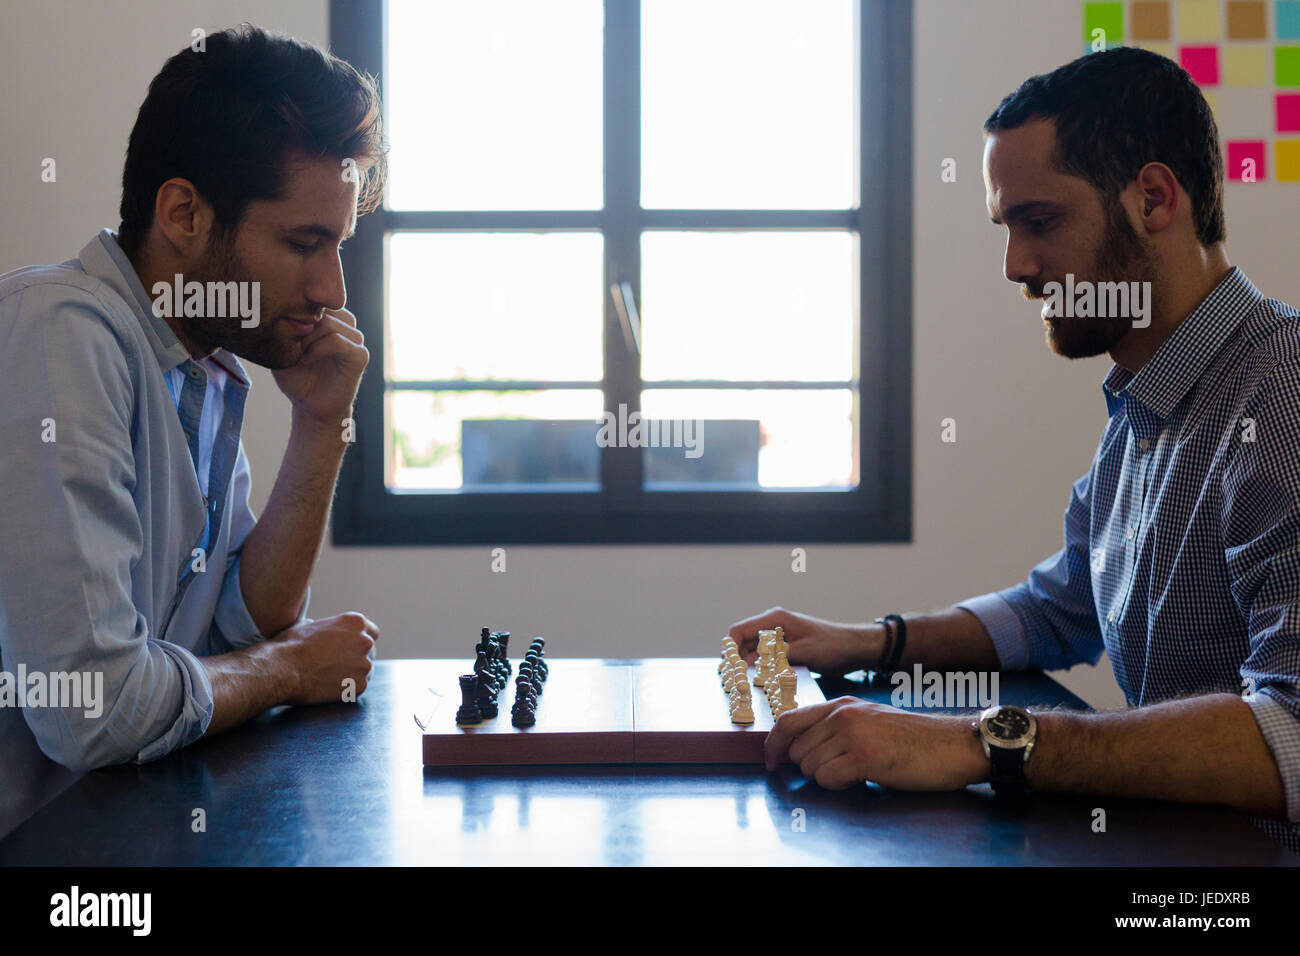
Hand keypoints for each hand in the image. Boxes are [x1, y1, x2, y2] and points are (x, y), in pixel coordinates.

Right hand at [267, 612, 378, 704]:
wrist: (282, 669)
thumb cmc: (289, 646)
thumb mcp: (308, 625)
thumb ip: (324, 627)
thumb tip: (318, 628)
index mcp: (355, 622)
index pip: (372, 632)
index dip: (360, 640)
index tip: (351, 648)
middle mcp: (365, 641)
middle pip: (370, 652)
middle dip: (357, 657)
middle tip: (337, 665)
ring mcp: (364, 664)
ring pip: (365, 670)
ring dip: (353, 673)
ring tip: (330, 676)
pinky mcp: (359, 686)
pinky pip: (358, 687)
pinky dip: (347, 688)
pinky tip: (329, 686)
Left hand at [271, 307, 368, 429]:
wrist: (310, 406)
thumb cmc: (296, 377)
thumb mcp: (282, 346)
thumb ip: (284, 325)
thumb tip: (274, 304)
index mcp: (331, 317)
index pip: (314, 298)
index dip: (295, 311)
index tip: (281, 331)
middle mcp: (346, 324)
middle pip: (321, 307)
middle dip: (300, 325)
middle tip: (289, 345)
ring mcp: (355, 339)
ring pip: (329, 323)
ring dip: (308, 338)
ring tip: (298, 354)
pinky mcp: (360, 355)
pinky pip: (337, 340)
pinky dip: (318, 349)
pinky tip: (306, 359)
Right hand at [727, 606, 878, 675]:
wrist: (855, 648)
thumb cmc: (833, 646)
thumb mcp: (804, 651)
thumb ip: (775, 656)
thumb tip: (748, 663)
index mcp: (774, 619)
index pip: (738, 631)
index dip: (730, 649)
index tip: (732, 669)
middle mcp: (772, 626)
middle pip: (742, 642)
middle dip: (738, 661)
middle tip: (738, 682)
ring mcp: (778, 638)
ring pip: (752, 652)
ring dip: (750, 667)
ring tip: (750, 685)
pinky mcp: (784, 649)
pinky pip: (765, 658)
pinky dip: (762, 669)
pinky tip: (765, 681)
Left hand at [764, 697, 988, 789]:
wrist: (952, 744)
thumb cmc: (913, 738)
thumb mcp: (868, 720)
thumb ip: (836, 727)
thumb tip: (802, 747)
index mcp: (840, 705)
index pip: (788, 721)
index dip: (773, 745)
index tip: (771, 762)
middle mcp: (842, 715)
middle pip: (796, 750)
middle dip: (809, 767)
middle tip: (837, 771)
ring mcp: (853, 735)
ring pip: (810, 767)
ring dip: (827, 778)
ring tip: (855, 773)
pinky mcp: (865, 757)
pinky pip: (828, 779)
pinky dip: (839, 785)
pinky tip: (861, 779)